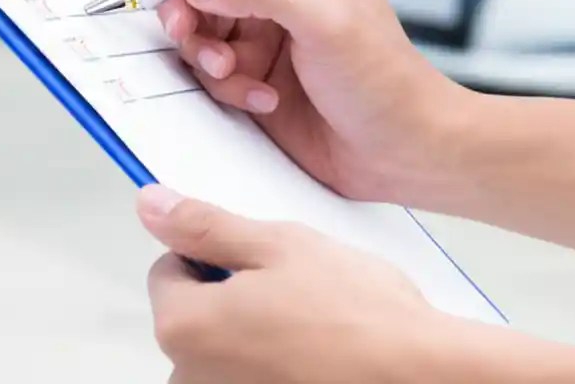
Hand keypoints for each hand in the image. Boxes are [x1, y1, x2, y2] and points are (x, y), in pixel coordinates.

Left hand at [137, 186, 501, 383]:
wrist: (422, 374)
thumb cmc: (359, 316)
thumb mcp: (278, 244)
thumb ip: (205, 225)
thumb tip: (152, 206)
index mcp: (184, 328)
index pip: (168, 271)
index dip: (213, 251)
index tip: (257, 256)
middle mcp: (191, 378)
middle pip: (193, 316)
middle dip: (231, 297)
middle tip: (293, 288)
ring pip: (223, 351)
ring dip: (253, 335)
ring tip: (312, 325)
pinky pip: (249, 376)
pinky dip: (274, 365)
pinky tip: (316, 355)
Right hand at [152, 0, 474, 206]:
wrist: (398, 151)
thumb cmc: (385, 81)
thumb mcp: (327, 23)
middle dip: (188, 4)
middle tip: (184, 29)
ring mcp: (263, 31)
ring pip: (199, 24)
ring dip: (206, 51)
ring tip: (231, 73)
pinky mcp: (251, 72)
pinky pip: (209, 69)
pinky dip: (226, 86)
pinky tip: (263, 100)